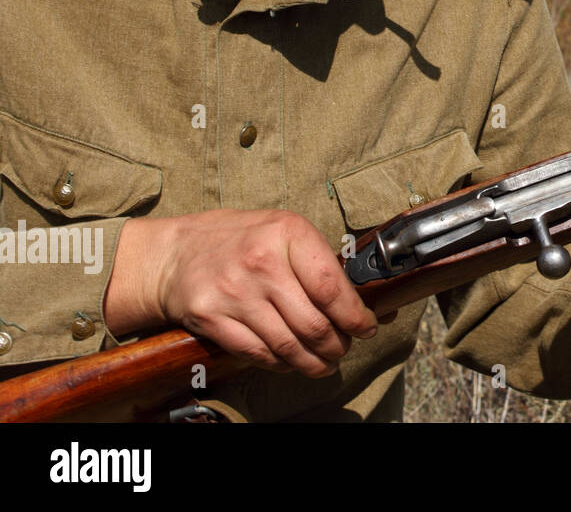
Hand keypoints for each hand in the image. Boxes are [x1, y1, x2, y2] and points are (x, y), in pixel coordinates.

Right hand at [104, 210, 377, 377]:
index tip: (366, 327)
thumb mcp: (284, 232)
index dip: (355, 315)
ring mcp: (234, 293)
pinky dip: (281, 365)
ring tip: (325, 363)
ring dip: (313, 362)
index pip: (331, 286)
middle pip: (313, 323)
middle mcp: (260, 262)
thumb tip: (369, 299)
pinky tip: (291, 362)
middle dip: (337, 345)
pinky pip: (258, 354)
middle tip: (344, 348)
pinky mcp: (211, 319)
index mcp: (287, 233)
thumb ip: (321, 262)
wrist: (175, 253)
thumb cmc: (240, 240)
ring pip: (287, 345)